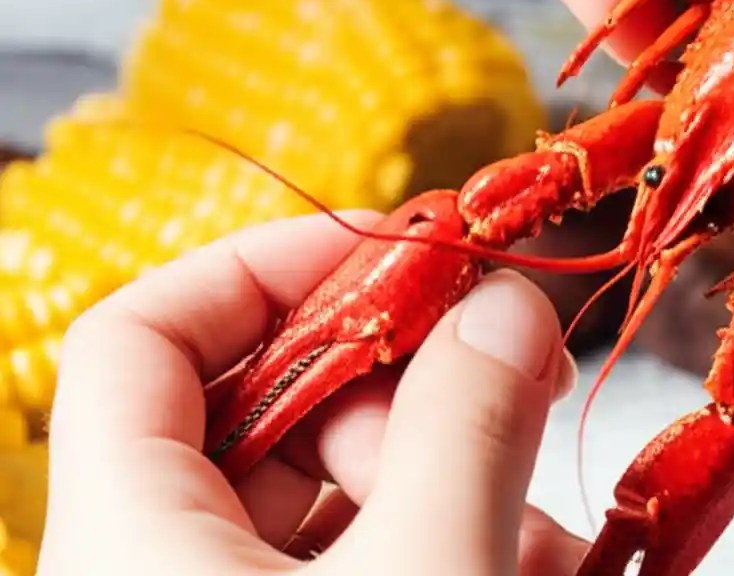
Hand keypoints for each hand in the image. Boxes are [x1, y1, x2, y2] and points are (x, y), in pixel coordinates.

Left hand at [37, 213, 587, 575]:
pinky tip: (529, 560)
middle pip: (265, 406)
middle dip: (404, 390)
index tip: (394, 253)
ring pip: (331, 492)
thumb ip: (469, 428)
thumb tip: (504, 307)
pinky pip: (362, 559)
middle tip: (508, 385)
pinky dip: (446, 537)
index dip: (265, 267)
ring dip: (453, 475)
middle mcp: (157, 567)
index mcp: (129, 536)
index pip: (141, 335)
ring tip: (541, 527)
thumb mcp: (429, 574)